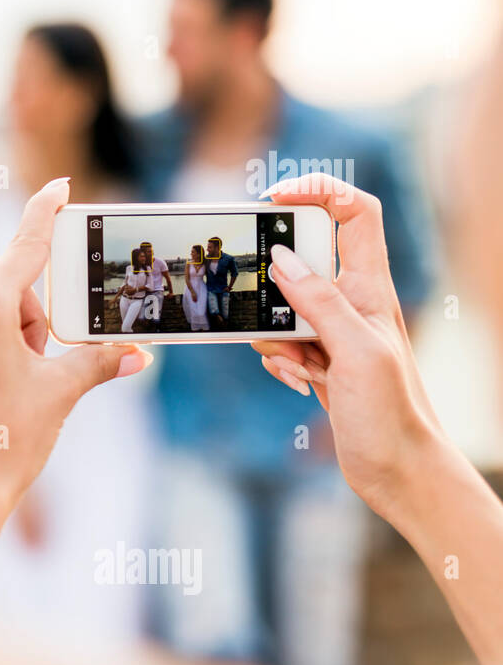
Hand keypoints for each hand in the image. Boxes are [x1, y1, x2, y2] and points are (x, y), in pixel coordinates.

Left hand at [0, 178, 151, 664]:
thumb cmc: (10, 445)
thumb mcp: (61, 395)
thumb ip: (97, 361)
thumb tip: (136, 355)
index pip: (25, 246)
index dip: (45, 214)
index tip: (56, 187)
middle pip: (0, 290)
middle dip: (26, 318)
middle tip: (37, 363)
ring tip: (5, 393)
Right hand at [251, 173, 442, 511]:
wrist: (399, 472)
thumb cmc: (392, 414)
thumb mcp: (354, 352)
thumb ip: (317, 301)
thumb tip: (280, 259)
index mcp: (371, 287)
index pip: (353, 212)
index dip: (318, 192)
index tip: (274, 198)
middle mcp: (353, 302)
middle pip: (304, 258)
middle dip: (275, 278)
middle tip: (265, 300)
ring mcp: (334, 332)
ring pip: (283, 305)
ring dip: (273, 331)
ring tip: (300, 364)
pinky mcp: (319, 361)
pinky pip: (280, 343)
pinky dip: (277, 360)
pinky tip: (299, 383)